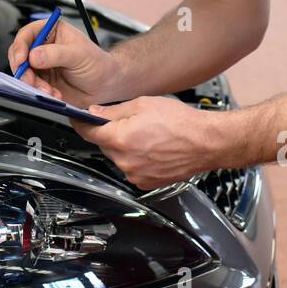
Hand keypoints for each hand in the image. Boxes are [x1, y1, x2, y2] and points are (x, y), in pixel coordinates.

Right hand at [7, 17, 123, 107]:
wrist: (106, 85)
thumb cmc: (98, 63)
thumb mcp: (78, 54)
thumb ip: (56, 54)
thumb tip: (34, 55)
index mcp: (52, 32)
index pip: (27, 34)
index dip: (20, 46)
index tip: (21, 59)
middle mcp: (44, 47)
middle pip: (20, 55)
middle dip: (23, 69)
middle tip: (29, 80)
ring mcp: (42, 65)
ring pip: (24, 73)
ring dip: (33, 84)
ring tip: (48, 91)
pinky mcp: (43, 81)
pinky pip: (32, 86)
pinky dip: (40, 92)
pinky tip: (54, 94)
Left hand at [71, 97, 226, 189]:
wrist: (206, 142)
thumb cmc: (181, 122)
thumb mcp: (144, 104)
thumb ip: (114, 111)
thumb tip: (95, 113)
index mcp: (121, 139)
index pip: (89, 133)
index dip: (82, 124)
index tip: (80, 120)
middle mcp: (125, 161)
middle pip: (105, 145)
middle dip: (111, 133)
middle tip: (129, 122)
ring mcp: (136, 174)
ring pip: (118, 158)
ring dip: (125, 147)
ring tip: (147, 136)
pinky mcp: (146, 183)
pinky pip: (132, 168)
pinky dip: (136, 159)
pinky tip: (152, 149)